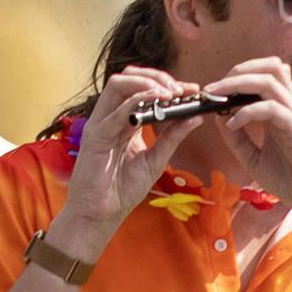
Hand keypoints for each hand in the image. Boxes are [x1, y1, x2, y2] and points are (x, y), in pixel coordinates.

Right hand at [56, 69, 205, 252]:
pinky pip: (116, 111)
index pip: (144, 90)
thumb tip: (195, 117)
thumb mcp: (155, 161)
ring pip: (119, 84)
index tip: (192, 90)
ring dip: (147, 82)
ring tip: (170, 93)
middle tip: (181, 90)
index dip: (168, 85)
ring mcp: (102, 123)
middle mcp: (112, 117)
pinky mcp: (95, 135)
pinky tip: (156, 101)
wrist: (100, 214)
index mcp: (125, 121)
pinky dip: (137, 100)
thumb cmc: (122, 190)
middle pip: (130, 78)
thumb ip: (172, 138)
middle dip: (158, 77)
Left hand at [216, 58, 291, 230]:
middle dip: (238, 71)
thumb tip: (219, 116)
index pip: (263, 75)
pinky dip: (247, 111)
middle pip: (269, 67)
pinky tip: (232, 124)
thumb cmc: (291, 180)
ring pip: (270, 80)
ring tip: (219, 97)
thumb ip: (237, 140)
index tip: (213, 91)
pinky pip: (271, 108)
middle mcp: (289, 107)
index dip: (237, 76)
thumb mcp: (254, 160)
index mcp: (280, 110)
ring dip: (240, 83)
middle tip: (213, 88)